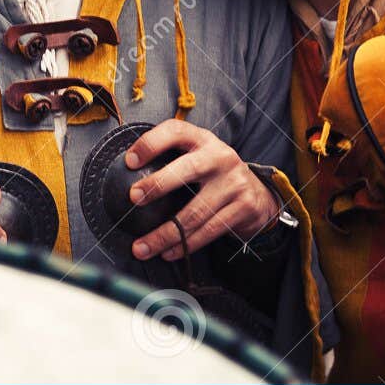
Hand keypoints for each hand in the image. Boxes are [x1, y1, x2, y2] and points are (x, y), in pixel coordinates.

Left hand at [124, 119, 278, 260]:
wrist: (257, 192)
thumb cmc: (212, 173)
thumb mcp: (197, 155)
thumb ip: (172, 158)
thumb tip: (126, 175)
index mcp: (202, 139)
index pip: (176, 131)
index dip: (151, 143)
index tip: (130, 162)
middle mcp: (220, 157)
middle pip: (187, 169)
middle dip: (158, 184)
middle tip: (134, 198)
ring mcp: (234, 183)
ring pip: (195, 212)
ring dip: (164, 234)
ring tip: (141, 247)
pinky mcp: (243, 208)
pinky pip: (209, 231)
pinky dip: (185, 245)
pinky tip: (168, 252)